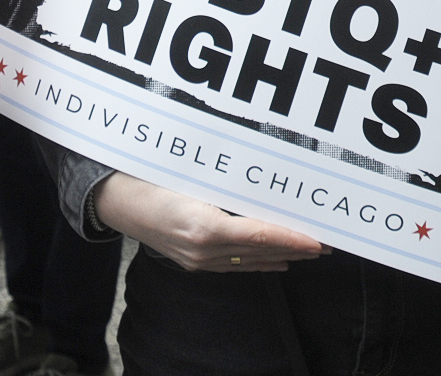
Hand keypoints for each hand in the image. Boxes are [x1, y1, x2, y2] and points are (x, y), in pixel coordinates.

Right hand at [95, 171, 325, 272]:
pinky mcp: (191, 262)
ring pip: (249, 261)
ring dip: (282, 255)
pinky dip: (259, 262)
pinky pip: (234, 266)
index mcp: (205, 227)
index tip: (318, 240)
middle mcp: (202, 250)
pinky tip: (275, 260)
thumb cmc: (150, 176)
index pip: (261, 235)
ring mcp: (195, 260)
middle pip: (260, 251)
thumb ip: (229, 184)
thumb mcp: (193, 175)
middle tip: (327, 243)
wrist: (113, 200)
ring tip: (310, 252)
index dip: (292, 238)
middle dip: (296, 248)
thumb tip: (266, 183)